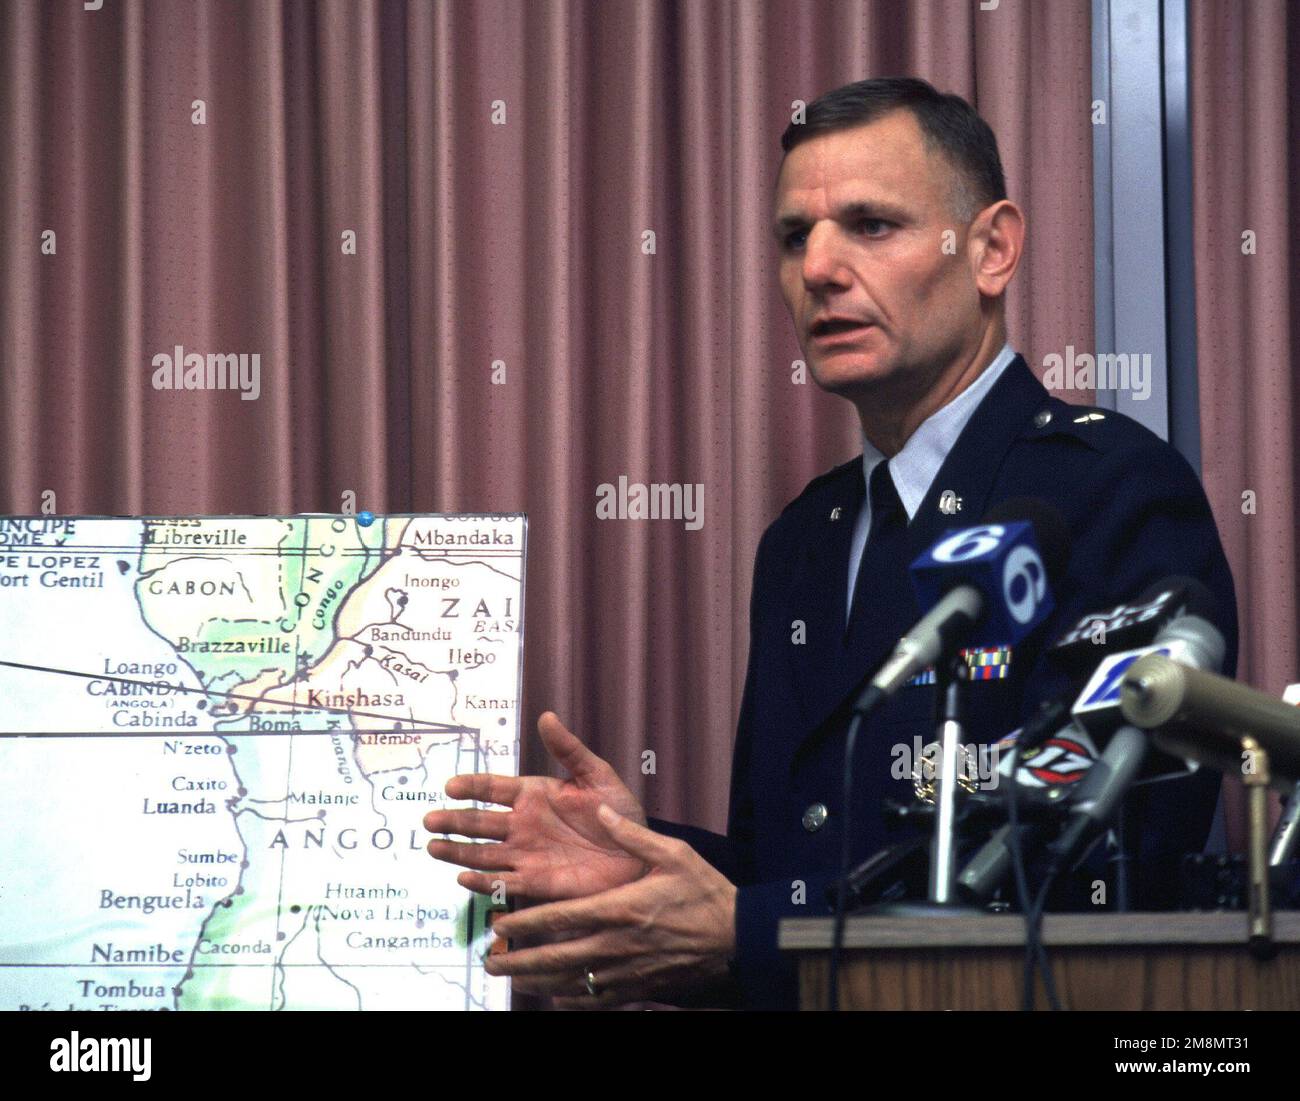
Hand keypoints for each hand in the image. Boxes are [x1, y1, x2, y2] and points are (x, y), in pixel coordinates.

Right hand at [423, 711, 646, 901]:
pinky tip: (464, 877)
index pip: (494, 788)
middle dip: (454, 820)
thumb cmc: (620, 812)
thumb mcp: (597, 775)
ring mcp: (526, 854)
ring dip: (457, 851)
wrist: (639, 855)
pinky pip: (504, 882)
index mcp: (534, 795)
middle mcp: (523, 825)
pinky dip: (482, 881)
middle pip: (479, 822)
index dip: (472, 786)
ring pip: (483, 853)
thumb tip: (546, 716)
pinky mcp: (536, 883)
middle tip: (429, 820)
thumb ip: (569, 749)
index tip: (451, 786)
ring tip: (433, 848)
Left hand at [485, 804, 737, 1008]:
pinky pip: (596, 1000)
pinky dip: (571, 1001)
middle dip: (519, 960)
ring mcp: (626, 970)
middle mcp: (616, 944)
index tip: (500, 923)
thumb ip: (631, 835)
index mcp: (619, 908)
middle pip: (555, 957)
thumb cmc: (704, 891)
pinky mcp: (638, 986)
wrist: (737, 934)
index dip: (526, 922)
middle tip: (491, 959)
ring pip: (570, 983)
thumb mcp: (672, 853)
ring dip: (536, 982)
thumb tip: (600, 811)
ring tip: (510, 979)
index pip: (560, 918)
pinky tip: (554, 998)